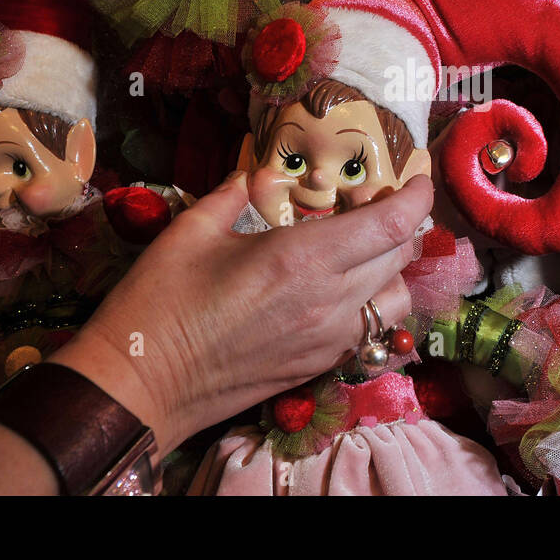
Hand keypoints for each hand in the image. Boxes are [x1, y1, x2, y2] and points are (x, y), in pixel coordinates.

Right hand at [49, 171, 431, 450]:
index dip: (416, 197)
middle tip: (370, 205)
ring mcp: (329, 339)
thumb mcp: (192, 230)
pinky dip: (372, 304)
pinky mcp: (320, 366)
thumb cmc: (160, 302)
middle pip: (402, 256)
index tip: (418, 179)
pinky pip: (371, 330)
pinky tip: (340, 290)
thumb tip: (254, 175)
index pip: (391, 225)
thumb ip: (233, 193)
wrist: (141, 385)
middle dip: (400, 224)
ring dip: (392, 269)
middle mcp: (330, 300)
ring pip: (397, 299)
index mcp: (303, 258)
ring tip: (360, 252)